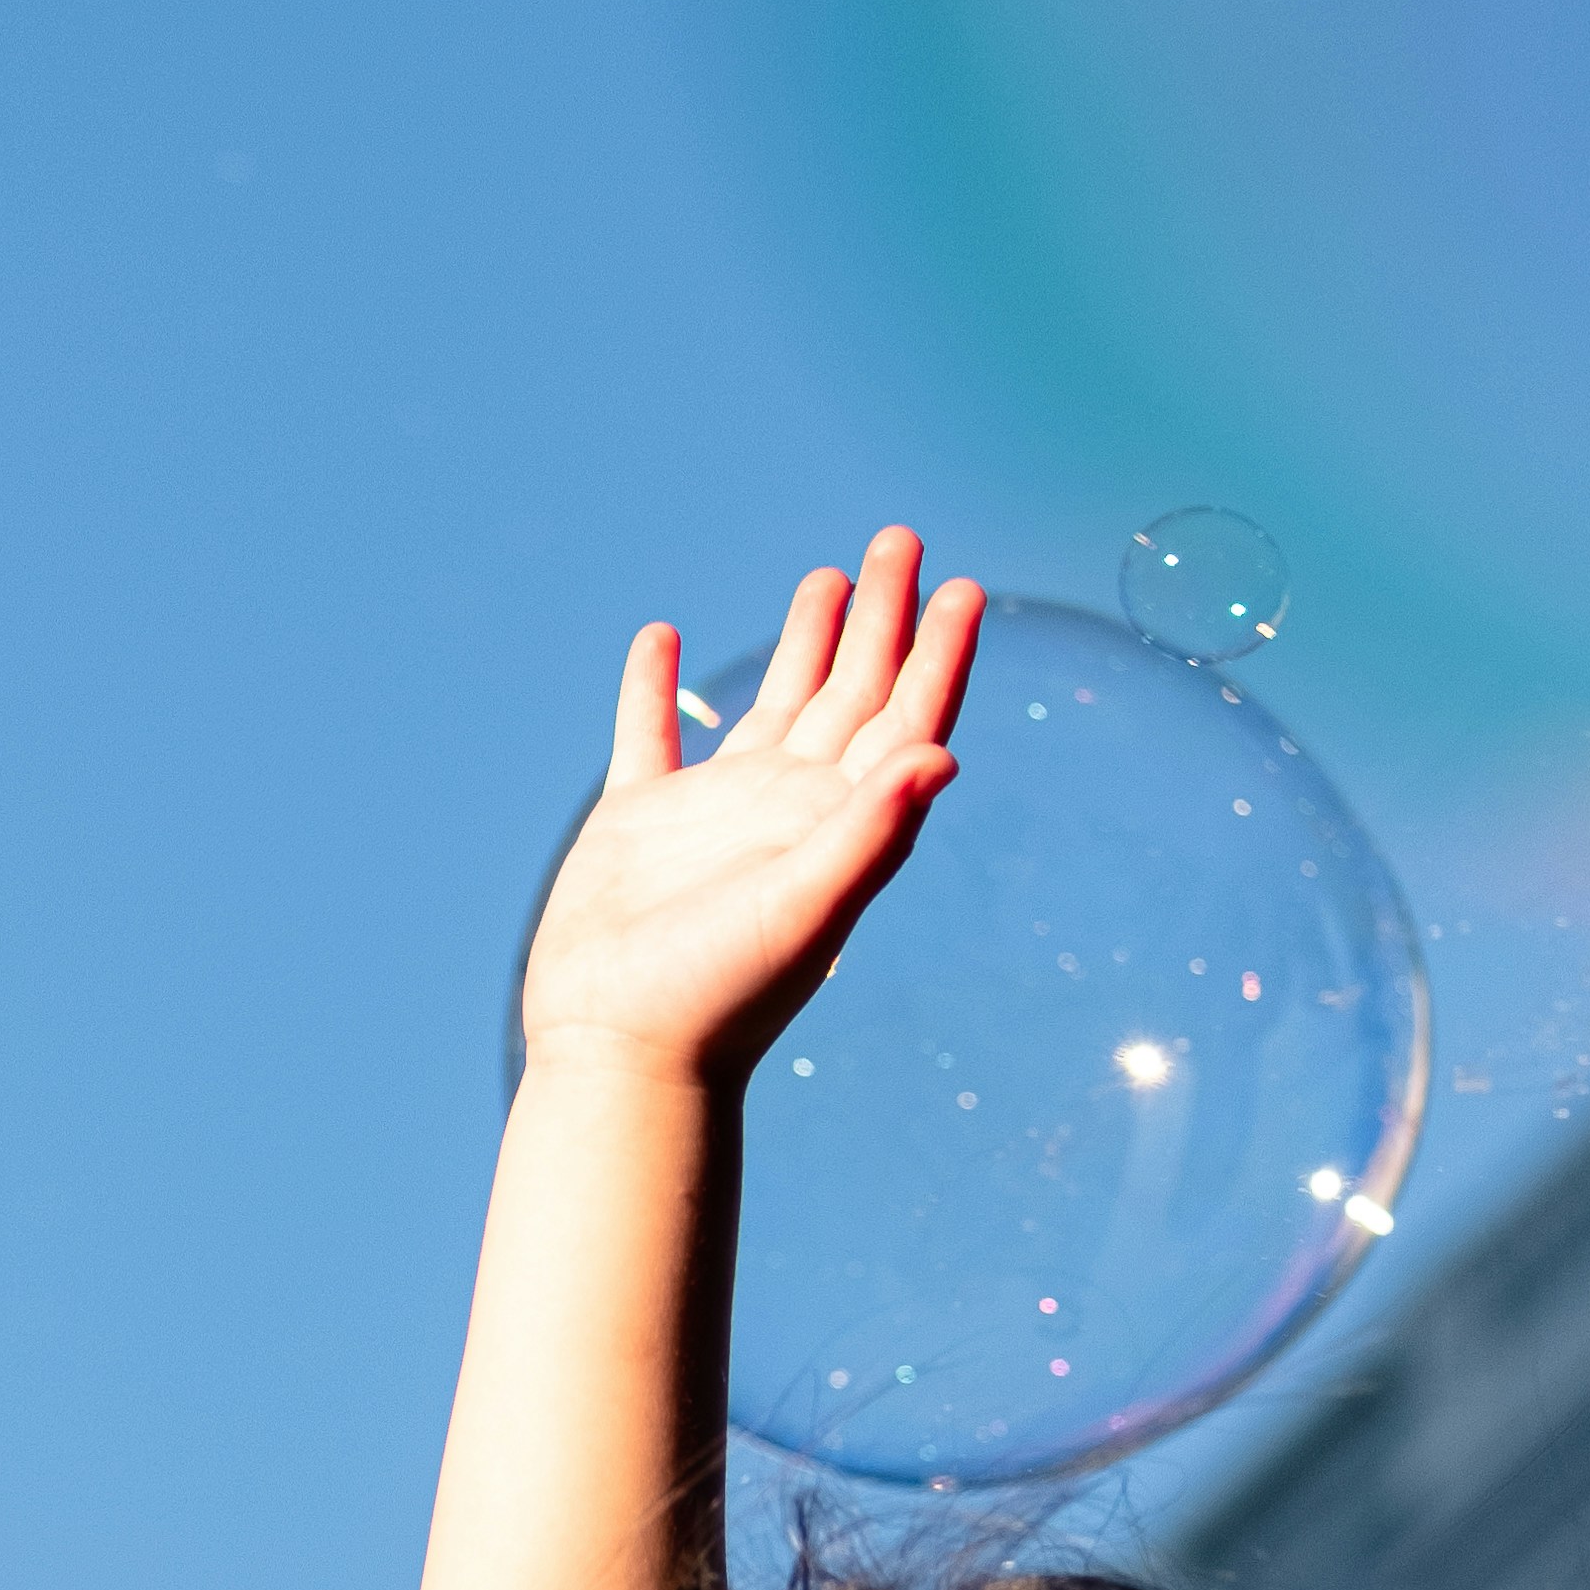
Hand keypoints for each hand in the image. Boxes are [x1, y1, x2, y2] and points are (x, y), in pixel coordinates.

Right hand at [517, 527, 980, 1092]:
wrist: (625, 1049)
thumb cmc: (722, 994)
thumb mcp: (808, 907)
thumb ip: (871, 829)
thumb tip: (943, 754)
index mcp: (837, 819)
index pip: (904, 716)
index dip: (938, 652)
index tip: (963, 586)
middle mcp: (788, 805)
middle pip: (850, 689)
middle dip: (881, 616)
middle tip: (903, 540)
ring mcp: (715, 810)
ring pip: (771, 700)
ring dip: (801, 639)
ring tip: (826, 576)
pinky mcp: (640, 822)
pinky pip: (651, 734)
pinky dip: (656, 686)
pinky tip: (661, 638)